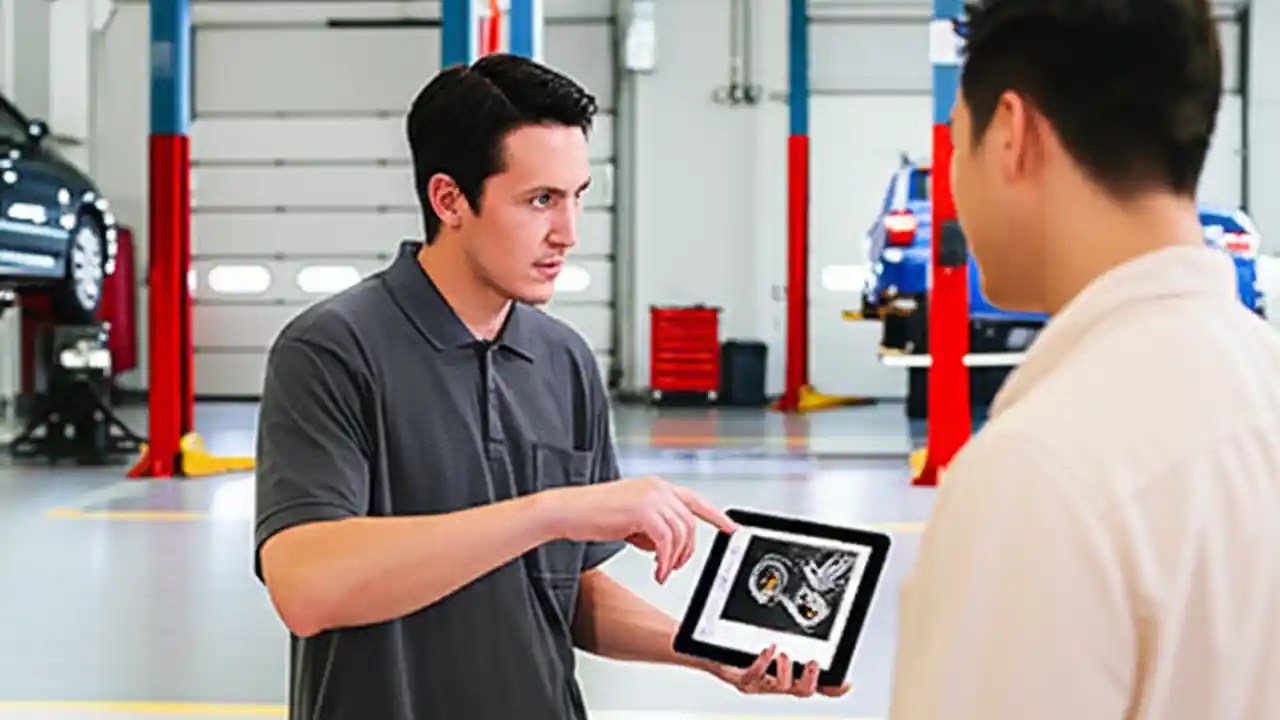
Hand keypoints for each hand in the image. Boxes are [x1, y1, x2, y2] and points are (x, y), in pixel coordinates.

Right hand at [545, 476, 736, 582]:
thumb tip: (664, 547)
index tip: (730, 527)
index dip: (715, 515)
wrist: (567, 511)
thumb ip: (651, 525)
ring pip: (681, 534)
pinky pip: (667, 542)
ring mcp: (652, 497)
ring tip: (662, 571)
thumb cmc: (591, 514)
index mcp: (655, 486)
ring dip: (675, 558)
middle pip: (690, 522)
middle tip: (674, 566)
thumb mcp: (629, 518)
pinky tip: (657, 571)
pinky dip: (665, 561)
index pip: (694, 499)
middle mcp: (657, 488)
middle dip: (687, 550)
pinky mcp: (644, 511)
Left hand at [713, 645, 851, 697]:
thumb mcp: (768, 650)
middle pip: (799, 692)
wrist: (706, 655)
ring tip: (785, 654)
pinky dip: (763, 662)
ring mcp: (756, 684)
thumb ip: (788, 648)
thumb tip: (808, 639)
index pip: (812, 686)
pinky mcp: (739, 679)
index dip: (830, 688)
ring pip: (778, 687)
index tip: (845, 683)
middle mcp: (771, 684)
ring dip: (785, 671)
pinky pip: (753, 676)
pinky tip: (769, 649)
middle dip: (810, 680)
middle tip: (812, 662)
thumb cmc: (737, 654)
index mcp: (782, 677)